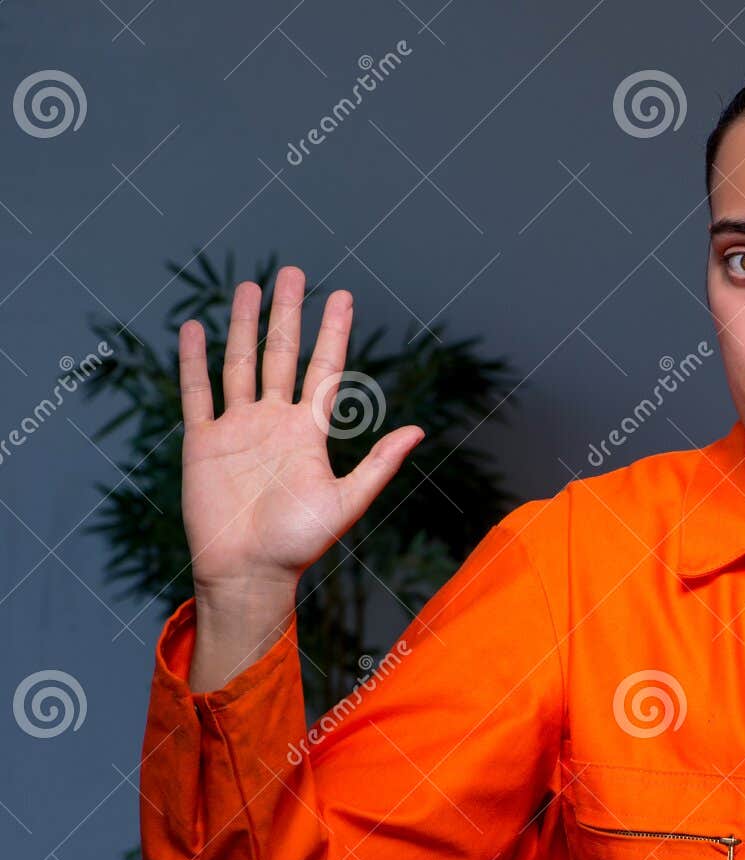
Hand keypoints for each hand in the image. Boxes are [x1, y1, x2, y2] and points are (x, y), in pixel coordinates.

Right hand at [179, 267, 424, 591]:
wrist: (249, 571)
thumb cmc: (299, 544)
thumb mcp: (347, 501)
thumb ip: (378, 463)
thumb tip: (418, 431)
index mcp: (309, 432)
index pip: (324, 369)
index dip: (333, 332)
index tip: (342, 296)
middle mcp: (274, 422)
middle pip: (282, 354)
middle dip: (287, 313)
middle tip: (293, 271)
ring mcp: (238, 428)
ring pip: (240, 363)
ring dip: (243, 325)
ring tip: (249, 286)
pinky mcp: (203, 442)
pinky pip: (197, 393)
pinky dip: (194, 361)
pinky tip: (195, 329)